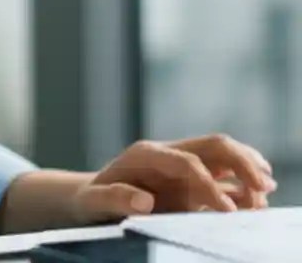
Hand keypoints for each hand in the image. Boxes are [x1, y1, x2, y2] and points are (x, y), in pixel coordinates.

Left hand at [73, 134, 276, 223]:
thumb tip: (144, 201)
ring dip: (248, 168)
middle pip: (214, 145)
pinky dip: (243, 184)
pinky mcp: (193, 178)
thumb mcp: (92, 201)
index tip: (226, 210)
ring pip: (224, 155)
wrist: (92, 197)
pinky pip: (225, 174)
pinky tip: (257, 199)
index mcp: (145, 154)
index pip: (186, 162)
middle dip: (242, 162)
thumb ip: (114, 198)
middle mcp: (169, 153)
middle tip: (264, 186)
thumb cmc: (91, 199)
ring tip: (265, 192)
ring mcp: (184, 164)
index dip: (208, 184)